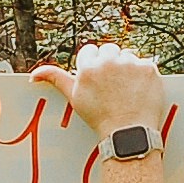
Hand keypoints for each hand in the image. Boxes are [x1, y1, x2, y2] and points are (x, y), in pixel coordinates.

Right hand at [38, 41, 171, 154]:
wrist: (127, 132)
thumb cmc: (99, 117)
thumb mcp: (74, 98)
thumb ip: (55, 79)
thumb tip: (34, 74)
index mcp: (88, 67)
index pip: (90, 52)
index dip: (95, 66)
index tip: (99, 79)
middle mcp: (108, 61)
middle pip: (109, 50)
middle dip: (111, 63)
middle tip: (113, 85)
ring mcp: (130, 64)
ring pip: (128, 56)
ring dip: (128, 68)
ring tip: (127, 90)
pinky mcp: (148, 68)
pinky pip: (145, 63)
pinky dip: (144, 75)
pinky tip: (139, 90)